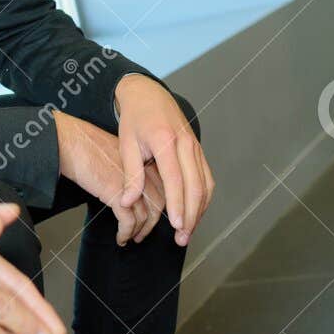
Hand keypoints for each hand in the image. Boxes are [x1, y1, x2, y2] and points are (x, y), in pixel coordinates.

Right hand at [55, 110, 151, 244]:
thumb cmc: (86, 146)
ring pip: (146, 215)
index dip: (159, 206)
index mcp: (142, 161)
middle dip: (152, 223)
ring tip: (132, 237)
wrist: (71, 142)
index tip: (152, 217)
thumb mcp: (115, 155)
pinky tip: (121, 237)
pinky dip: (126, 233)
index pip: (162, 187)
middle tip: (143, 233)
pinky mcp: (117, 195)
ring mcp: (130, 184)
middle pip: (158, 203)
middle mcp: (141, 173)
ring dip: (139, 231)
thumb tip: (131, 191)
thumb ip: (128, 170)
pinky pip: (128, 221)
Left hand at [114, 75, 214, 245]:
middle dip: (191, 215)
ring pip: (205, 184)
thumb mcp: (126, 143)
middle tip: (182, 239)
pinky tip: (195, 213)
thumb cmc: (134, 119)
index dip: (178, 204)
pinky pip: (207, 177)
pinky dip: (203, 198)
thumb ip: (130, 174)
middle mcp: (186, 143)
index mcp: (166, 140)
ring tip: (188, 232)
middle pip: (195, 185)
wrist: (148, 94)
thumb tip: (127, 203)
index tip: (176, 226)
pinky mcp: (199, 150)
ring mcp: (195, 146)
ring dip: (199, 210)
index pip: (175, 178)